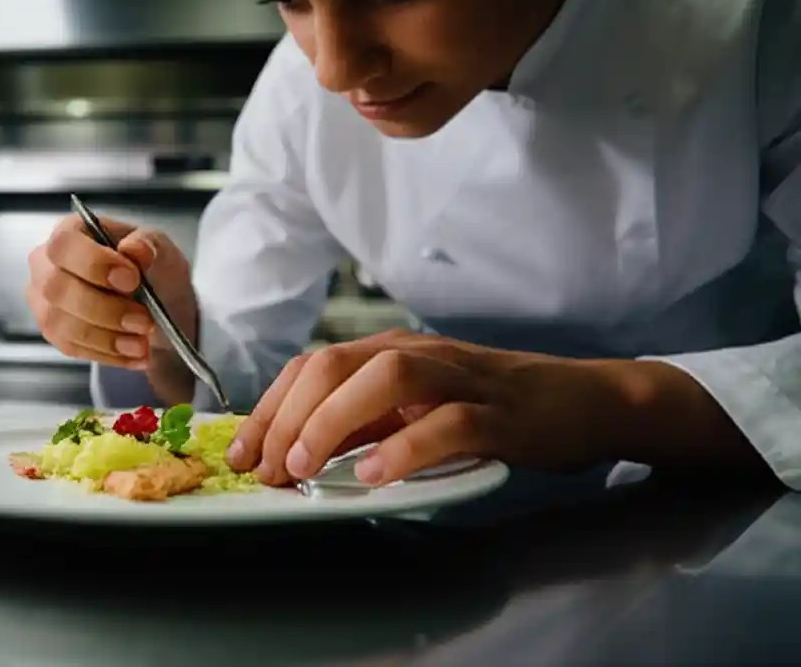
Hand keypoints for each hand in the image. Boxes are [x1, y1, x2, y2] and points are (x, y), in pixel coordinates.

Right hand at [27, 214, 198, 400]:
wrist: (160, 307)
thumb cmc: (152, 270)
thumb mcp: (161, 249)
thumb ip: (149, 244)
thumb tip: (134, 249)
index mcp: (71, 232)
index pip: (65, 244)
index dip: (94, 263)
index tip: (131, 280)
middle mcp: (47, 265)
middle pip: (57, 288)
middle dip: (104, 309)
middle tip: (143, 321)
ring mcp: (45, 301)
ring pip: (61, 323)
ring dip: (106, 337)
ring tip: (142, 344)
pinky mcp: (53, 332)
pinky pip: (71, 347)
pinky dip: (106, 353)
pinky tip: (132, 354)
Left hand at [226, 329, 760, 486]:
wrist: (583, 401)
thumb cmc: (491, 407)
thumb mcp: (414, 409)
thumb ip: (363, 421)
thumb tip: (295, 447)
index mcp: (389, 350)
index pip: (311, 366)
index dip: (269, 408)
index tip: (240, 452)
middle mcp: (418, 354)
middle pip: (335, 364)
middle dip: (288, 417)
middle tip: (267, 469)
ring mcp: (460, 379)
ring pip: (385, 378)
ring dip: (334, 421)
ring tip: (306, 468)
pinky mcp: (500, 413)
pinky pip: (449, 423)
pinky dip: (406, 448)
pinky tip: (374, 475)